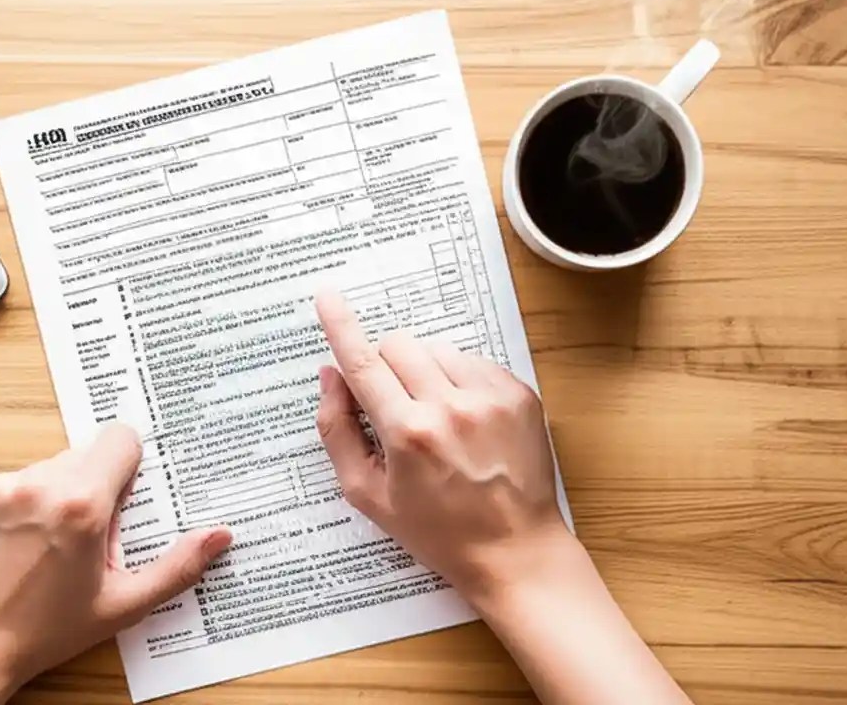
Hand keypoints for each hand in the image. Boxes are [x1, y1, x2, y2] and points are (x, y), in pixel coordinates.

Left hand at [0, 424, 231, 704]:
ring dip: (47, 497)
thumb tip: (220, 536)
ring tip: (37, 549)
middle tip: (79, 539)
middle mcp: (38, 484)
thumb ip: (176, 567)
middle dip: (88, 488)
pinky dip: (6, 505)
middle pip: (81, 456)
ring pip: (40, 469)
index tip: (120, 497)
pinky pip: (0, 481)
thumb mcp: (120, 606)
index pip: (121, 439)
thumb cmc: (41, 632)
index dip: (127, 466)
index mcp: (82, 505)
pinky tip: (3, 546)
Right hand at [313, 290, 569, 604]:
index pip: (363, 362)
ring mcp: (490, 397)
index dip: (341, 326)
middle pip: (398, 345)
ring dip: (423, 372)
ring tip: (434, 419)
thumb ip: (338, 432)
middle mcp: (451, 407)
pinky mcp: (519, 394)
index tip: (328, 297)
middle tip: (391, 406)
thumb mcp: (367, 495)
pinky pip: (473, 362)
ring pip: (436, 350)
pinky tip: (464, 421)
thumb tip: (330, 377)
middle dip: (384, 366)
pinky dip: (458, 380)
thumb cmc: (437, 531)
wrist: (514, 550)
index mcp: (408, 433)